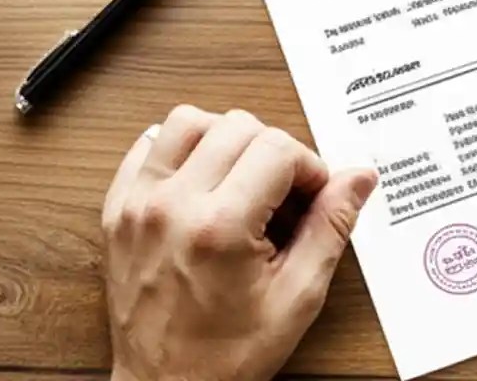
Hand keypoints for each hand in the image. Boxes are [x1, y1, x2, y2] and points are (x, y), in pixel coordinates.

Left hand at [102, 106, 377, 380]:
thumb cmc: (226, 355)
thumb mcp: (298, 296)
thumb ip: (331, 227)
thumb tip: (359, 178)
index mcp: (218, 227)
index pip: (278, 147)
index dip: (310, 167)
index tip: (314, 196)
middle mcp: (171, 206)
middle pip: (237, 125)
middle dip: (274, 151)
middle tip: (284, 195)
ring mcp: (137, 205)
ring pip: (188, 120)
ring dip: (226, 138)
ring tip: (243, 179)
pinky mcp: (117, 211)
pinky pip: (146, 146)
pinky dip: (179, 150)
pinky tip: (203, 181)